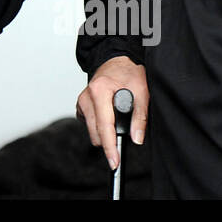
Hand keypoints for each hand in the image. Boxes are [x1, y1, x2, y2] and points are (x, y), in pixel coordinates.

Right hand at [75, 55, 148, 169]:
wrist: (116, 60)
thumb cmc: (128, 72)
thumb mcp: (142, 91)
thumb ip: (140, 116)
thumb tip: (137, 138)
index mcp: (100, 91)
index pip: (104, 126)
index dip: (110, 147)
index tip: (114, 161)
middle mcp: (87, 96)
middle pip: (95, 132)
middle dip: (109, 139)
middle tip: (125, 131)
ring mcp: (81, 100)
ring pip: (91, 130)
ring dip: (104, 132)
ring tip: (118, 119)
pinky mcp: (80, 104)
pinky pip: (88, 124)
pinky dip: (98, 126)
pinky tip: (108, 115)